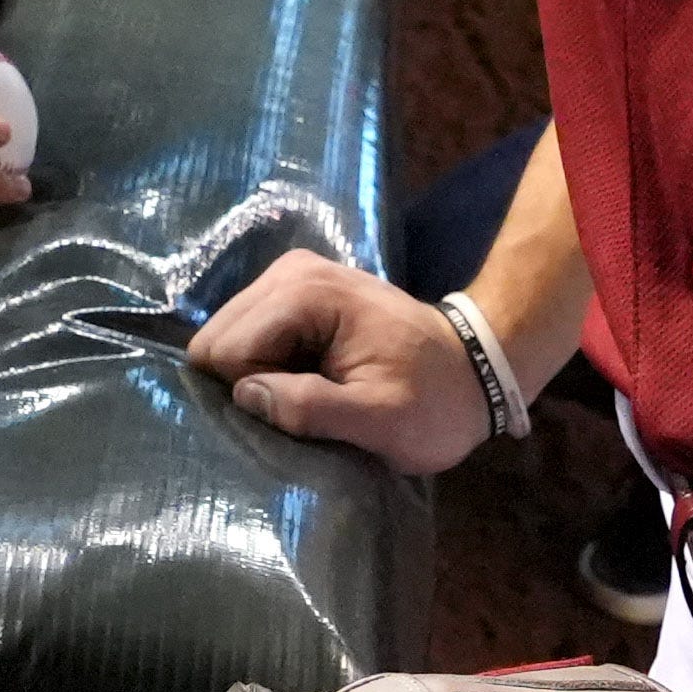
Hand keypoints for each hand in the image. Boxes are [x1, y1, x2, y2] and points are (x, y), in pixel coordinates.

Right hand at [186, 251, 494, 474]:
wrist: (475, 369)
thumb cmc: (435, 402)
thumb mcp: (382, 420)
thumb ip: (311, 408)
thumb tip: (245, 395)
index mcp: (306, 294)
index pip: (226, 349)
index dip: (254, 393)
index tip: (302, 410)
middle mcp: (288, 271)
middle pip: (217, 337)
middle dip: (248, 381)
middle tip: (302, 405)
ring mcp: (289, 276)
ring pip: (227, 337)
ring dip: (257, 375)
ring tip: (308, 393)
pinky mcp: (293, 291)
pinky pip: (247, 334)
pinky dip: (267, 365)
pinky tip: (305, 379)